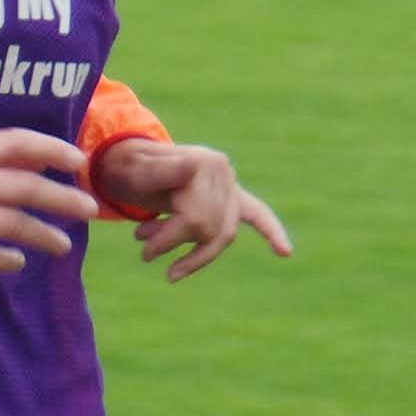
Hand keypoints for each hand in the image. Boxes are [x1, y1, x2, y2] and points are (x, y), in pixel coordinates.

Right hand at [0, 128, 95, 273]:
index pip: (16, 143)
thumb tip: (35, 164)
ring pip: (11, 224)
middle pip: (25, 187)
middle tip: (88, 208)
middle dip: (63, 198)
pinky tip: (18, 263)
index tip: (78, 160)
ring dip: (43, 234)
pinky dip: (5, 260)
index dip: (51, 148)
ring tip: (62, 245)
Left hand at [92, 137, 291, 277]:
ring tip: (154, 252)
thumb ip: (164, 171)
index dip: (169, 236)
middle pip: (212, 227)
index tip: (141, 242)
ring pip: (223, 233)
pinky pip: (257, 215)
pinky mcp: (231, 197)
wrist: (129, 164)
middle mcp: (223, 171)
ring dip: (194, 252)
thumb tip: (195, 163)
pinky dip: (271, 231)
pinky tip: (286, 252)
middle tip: (143, 249)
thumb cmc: (129, 170)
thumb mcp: (138, 172)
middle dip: (176, 243)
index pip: (196, 216)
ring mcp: (229, 184)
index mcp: (205, 163)